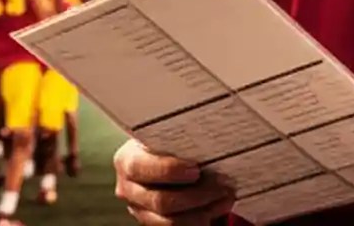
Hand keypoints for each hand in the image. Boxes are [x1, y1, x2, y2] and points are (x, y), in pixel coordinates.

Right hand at [113, 139, 234, 224]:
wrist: (168, 159)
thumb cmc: (173, 143)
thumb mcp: (171, 136)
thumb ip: (182, 139)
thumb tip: (212, 140)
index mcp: (127, 159)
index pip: (141, 168)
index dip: (169, 170)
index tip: (196, 169)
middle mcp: (128, 188)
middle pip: (159, 200)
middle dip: (196, 196)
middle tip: (222, 187)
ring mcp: (139, 210)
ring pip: (169, 221)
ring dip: (202, 212)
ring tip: (226, 199)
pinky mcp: (153, 223)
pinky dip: (199, 221)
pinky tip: (217, 210)